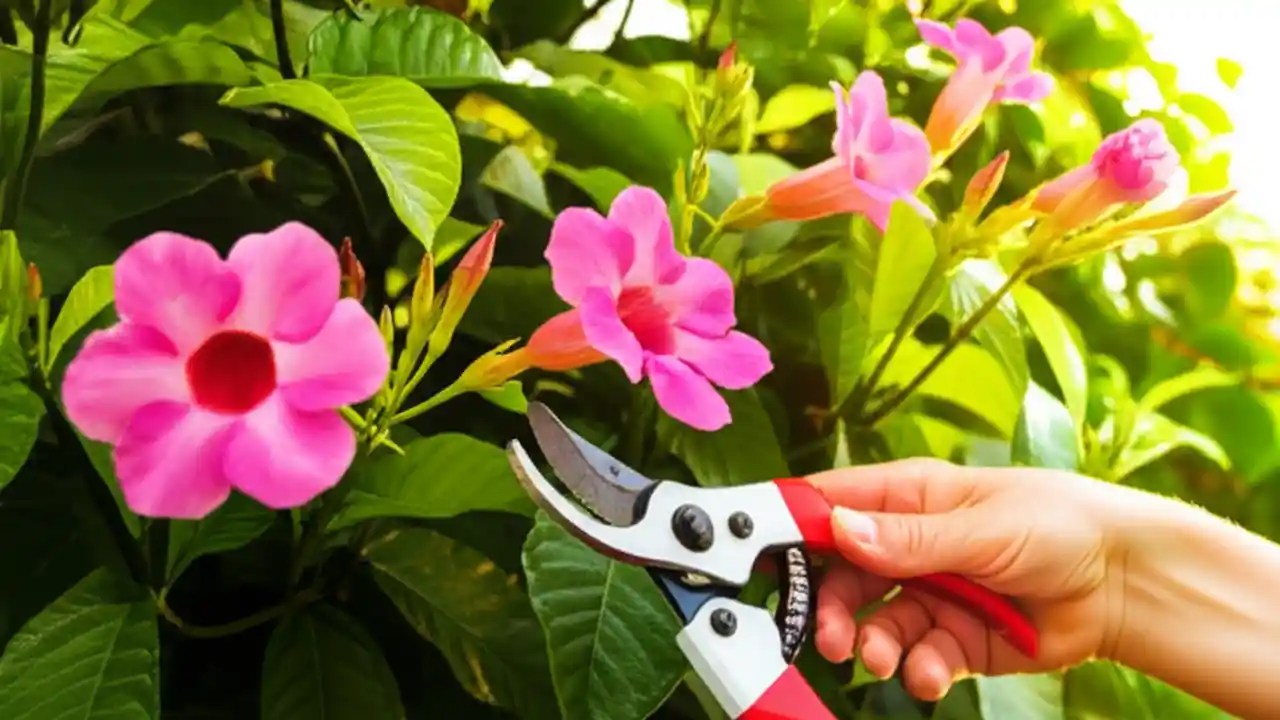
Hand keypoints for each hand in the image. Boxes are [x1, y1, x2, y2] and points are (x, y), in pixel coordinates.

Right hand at [806, 458, 1135, 699]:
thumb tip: (837, 528)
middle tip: (829, 636)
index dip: (789, 526)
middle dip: (827, 607)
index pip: (828, 504)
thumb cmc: (1060, 524)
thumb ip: (907, 538)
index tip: (756, 554)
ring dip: (870, 644)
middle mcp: (908, 545)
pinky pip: (916, 657)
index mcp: (906, 498)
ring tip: (882, 658)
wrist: (1124, 585)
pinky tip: (933, 672)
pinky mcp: (952, 638)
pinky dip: (918, 669)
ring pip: (873, 622)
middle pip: (839, 575)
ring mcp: (929, 593)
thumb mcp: (981, 525)